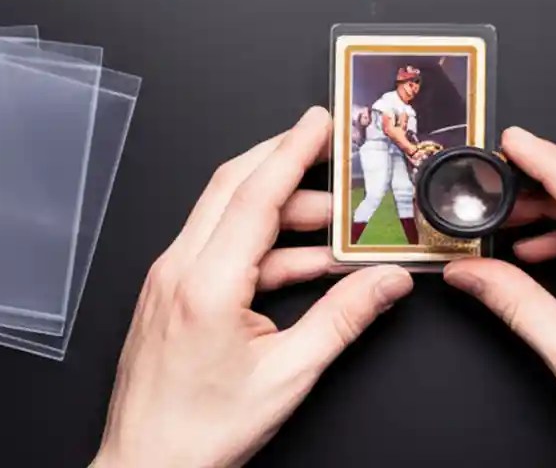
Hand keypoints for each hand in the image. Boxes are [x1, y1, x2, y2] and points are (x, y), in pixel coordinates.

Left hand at [93, 107, 413, 467]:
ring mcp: (170, 280)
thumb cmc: (199, 433)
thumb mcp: (288, 376)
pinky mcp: (172, 294)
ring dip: (281, 210)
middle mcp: (178, 270)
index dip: (291, 151)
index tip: (318, 122)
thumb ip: (344, 319)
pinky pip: (221, 248)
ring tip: (336, 222)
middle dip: (286, 161)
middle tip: (332, 149)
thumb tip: (386, 282)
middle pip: (233, 187)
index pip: (254, 195)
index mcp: (205, 284)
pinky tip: (306, 261)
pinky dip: (265, 245)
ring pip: (227, 216)